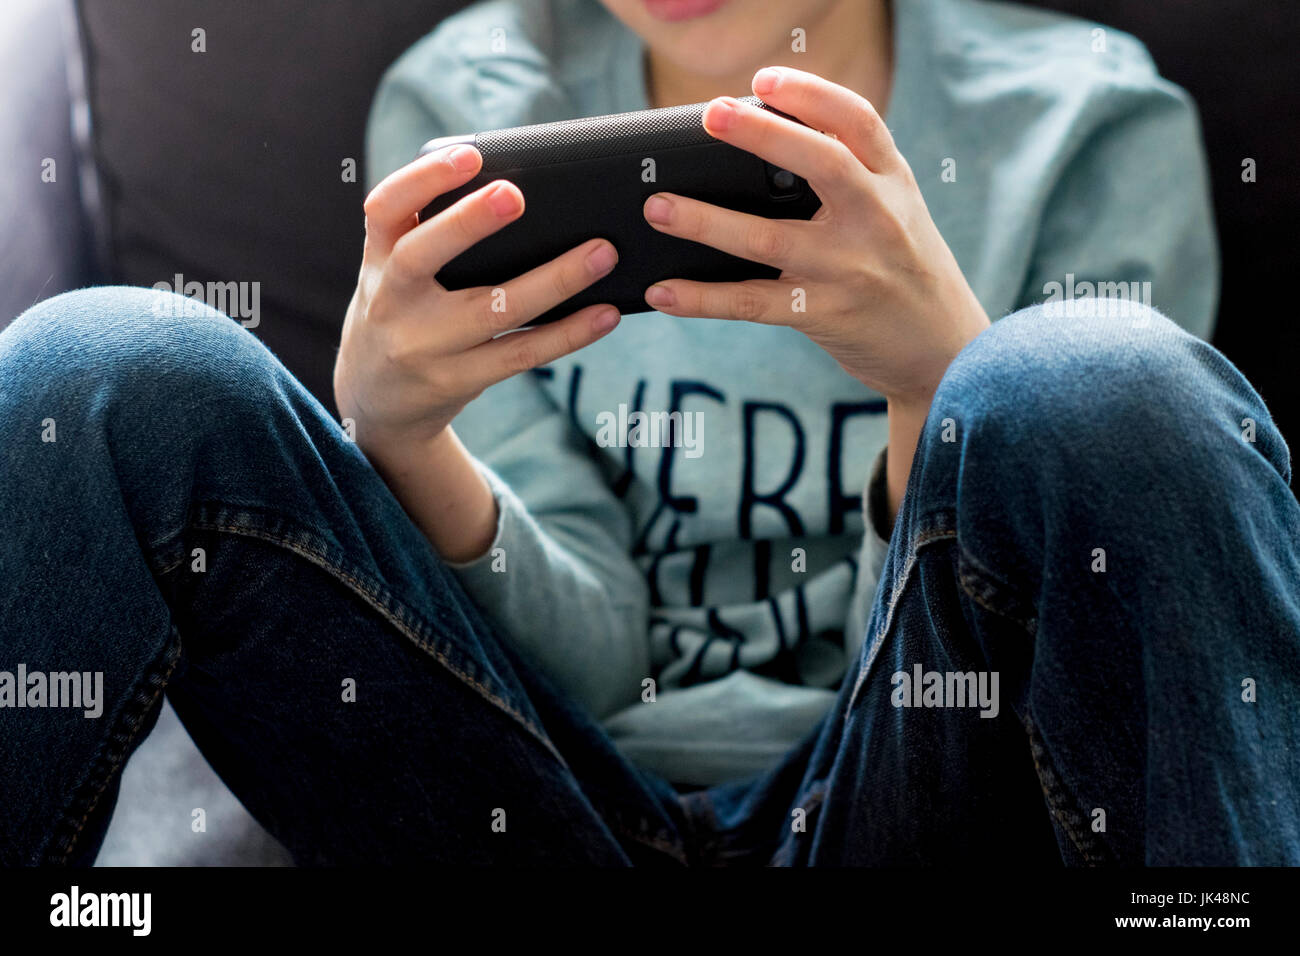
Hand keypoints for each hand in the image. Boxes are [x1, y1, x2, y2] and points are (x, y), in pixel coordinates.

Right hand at [334, 144, 620, 461]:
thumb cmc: (403, 316)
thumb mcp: (392, 273)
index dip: (423, 179)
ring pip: (492, 309)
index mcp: (378, 260)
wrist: (377, 401)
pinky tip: (604, 314)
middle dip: (467, 222)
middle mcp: (392, 301)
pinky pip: (521, 353)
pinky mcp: (457, 380)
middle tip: (517, 195)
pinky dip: (568, 333)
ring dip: (554, 280)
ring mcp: (424, 346)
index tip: (469, 155)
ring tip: (601, 254)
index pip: (385, 208)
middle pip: (421, 256)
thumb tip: (514, 185)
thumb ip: (428, 233)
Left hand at [641, 66, 989, 412]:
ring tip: (658, 208)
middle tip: (711, 115)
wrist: (943, 353)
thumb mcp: (897, 212)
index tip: (764, 81)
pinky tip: (664, 290)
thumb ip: (851, 177)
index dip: (811, 94)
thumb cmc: (905, 272)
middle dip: (762, 135)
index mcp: (893, 183)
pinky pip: (751, 303)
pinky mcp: (823, 315)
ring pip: (768, 239)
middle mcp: (875, 219)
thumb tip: (762, 145)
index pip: (858, 121)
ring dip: (706, 222)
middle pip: (820, 163)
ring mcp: (848, 270)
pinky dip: (702, 298)